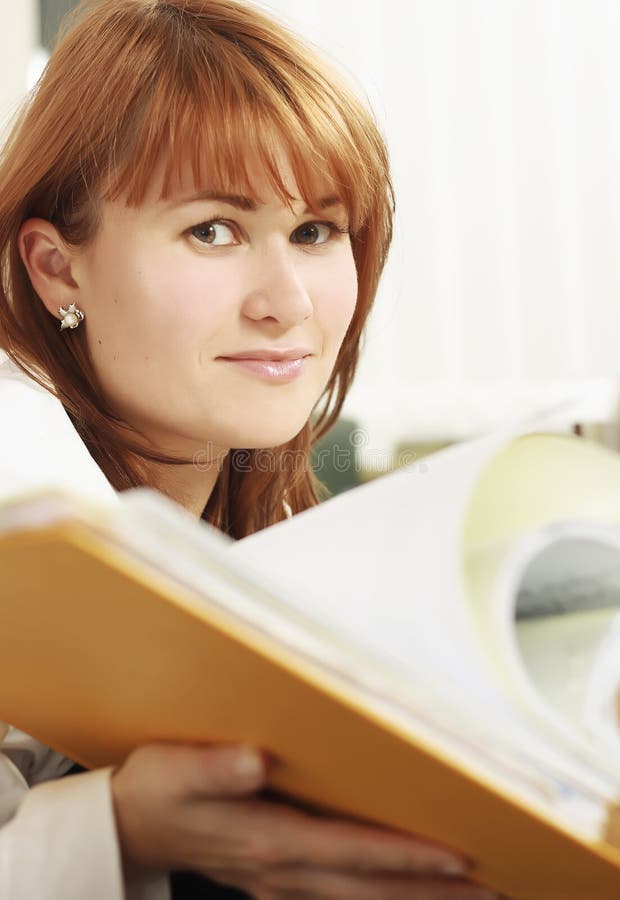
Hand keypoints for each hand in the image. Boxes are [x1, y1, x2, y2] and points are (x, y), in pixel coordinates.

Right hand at [111, 742, 497, 898]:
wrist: (130, 826)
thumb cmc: (157, 790)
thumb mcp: (175, 771)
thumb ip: (215, 768)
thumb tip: (255, 761)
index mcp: (267, 839)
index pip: (352, 852)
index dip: (404, 856)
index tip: (456, 857)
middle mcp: (282, 869)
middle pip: (370, 886)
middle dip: (431, 891)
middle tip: (488, 889)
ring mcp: (280, 882)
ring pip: (361, 898)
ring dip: (413, 899)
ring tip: (467, 897)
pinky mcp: (276, 879)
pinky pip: (340, 898)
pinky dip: (378, 898)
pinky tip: (400, 897)